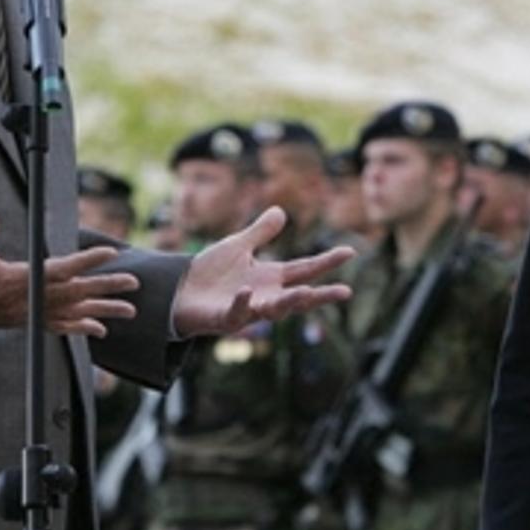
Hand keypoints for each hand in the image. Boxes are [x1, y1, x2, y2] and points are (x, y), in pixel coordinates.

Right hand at [0, 208, 139, 338]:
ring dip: (104, 310)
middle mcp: (33, 300)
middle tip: (135, 282)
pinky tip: (100, 329)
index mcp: (22, 280)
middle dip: (107, 286)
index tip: (110, 252)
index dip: (86, 260)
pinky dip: (82, 327)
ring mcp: (33, 314)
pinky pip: (62, 327)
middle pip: (77, 292)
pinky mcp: (29, 322)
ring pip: (76, 312)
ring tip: (131, 311)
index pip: (61, 269)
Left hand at [173, 206, 354, 338]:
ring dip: (289, 302)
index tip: (350, 251)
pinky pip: (237, 314)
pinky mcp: (225, 319)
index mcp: (271, 278)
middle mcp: (265, 296)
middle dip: (321, 295)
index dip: (327, 261)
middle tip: (346, 291)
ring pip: (274, 310)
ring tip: (305, 292)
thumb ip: (260, 233)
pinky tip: (247, 292)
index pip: (305, 269)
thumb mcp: (238, 246)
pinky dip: (243, 304)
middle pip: (299, 296)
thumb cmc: (210, 273)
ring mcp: (247, 310)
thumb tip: (281, 211)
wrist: (179, 291)